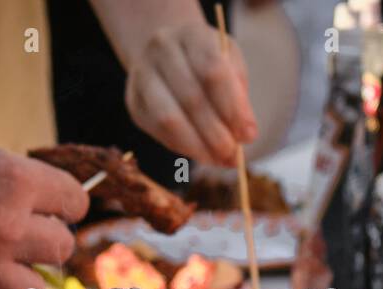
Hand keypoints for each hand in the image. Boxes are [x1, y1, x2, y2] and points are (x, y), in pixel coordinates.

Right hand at [0, 111, 88, 288]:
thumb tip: (42, 200)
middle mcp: (3, 229)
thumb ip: (13, 178)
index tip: (56, 205)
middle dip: (45, 238)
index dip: (65, 202)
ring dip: (24, 275)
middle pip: (60, 248)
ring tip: (5, 263)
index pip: (74, 202)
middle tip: (26, 234)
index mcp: (14, 183)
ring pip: (34, 288)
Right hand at [124, 21, 257, 166]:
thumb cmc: (206, 61)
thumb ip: (239, 98)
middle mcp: (161, 50)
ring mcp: (142, 75)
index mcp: (191, 35)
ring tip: (217, 159)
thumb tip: (246, 136)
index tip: (248, 135)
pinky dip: (182, 147)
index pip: (213, 72)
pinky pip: (157, 131)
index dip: (232, 108)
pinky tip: (200, 153)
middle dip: (215, 133)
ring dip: (197, 146)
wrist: (167, 53)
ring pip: (168, 118)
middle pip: (191, 98)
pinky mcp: (134, 102)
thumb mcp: (230, 66)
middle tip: (233, 155)